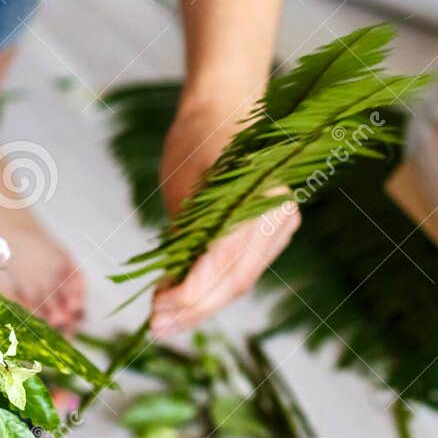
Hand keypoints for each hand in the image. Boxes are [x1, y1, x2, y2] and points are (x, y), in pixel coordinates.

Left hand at [148, 96, 299, 337]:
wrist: (226, 110)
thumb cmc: (197, 141)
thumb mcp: (181, 188)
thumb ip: (183, 237)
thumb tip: (170, 292)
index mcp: (255, 197)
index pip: (223, 261)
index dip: (190, 293)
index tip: (157, 311)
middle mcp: (277, 215)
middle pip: (235, 281)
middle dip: (193, 309)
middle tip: (156, 327)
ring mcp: (281, 225)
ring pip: (240, 282)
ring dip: (202, 306)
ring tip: (165, 322)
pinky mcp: (274, 233)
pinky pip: (243, 270)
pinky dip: (214, 289)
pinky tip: (185, 303)